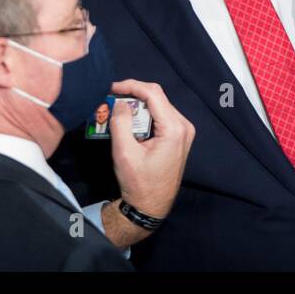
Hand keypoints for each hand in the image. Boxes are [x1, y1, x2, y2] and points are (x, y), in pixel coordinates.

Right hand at [107, 79, 194, 226]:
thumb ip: (121, 123)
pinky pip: (161, 117)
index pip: (153, 93)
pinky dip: (144, 115)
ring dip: (138, 105)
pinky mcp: (178, 137)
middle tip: (111, 98)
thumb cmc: (139, 183)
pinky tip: (129, 120)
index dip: (131, 86)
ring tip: (117, 109)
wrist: (150, 207)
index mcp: (174, 129)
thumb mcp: (125, 153)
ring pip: (158, 106)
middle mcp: (183, 126)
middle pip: (157, 97)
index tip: (111, 87)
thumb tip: (118, 102)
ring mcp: (183, 132)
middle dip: (133, 95)